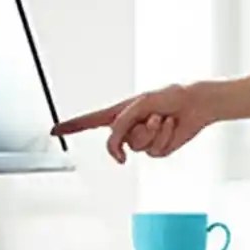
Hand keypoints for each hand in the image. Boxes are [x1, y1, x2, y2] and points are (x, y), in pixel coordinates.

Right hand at [50, 83, 214, 162]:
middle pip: (118, 140)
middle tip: (154, 114)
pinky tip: (172, 126)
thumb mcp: (139, 105)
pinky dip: (165, 137)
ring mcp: (142, 139)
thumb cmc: (169, 96)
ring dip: (154, 131)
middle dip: (137, 128)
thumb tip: (116, 153)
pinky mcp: (157, 149)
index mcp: (120, 112)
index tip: (54, 130)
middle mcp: (128, 127)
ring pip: (137, 147)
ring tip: (164, 118)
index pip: (89, 122)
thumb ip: (120, 127)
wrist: (196, 105)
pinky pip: (154, 151)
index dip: (71, 127)